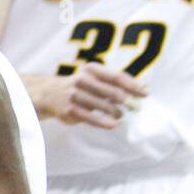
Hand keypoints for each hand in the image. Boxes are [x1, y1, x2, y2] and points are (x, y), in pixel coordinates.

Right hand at [32, 67, 146, 128]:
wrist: (48, 93)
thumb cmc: (79, 87)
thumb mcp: (95, 79)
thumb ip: (116, 83)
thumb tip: (145, 86)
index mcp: (91, 70)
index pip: (117, 77)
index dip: (133, 86)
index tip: (145, 93)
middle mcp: (83, 80)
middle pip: (113, 92)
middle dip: (129, 101)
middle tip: (137, 108)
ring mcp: (75, 95)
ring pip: (105, 106)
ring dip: (117, 112)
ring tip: (121, 115)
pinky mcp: (70, 110)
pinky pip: (92, 118)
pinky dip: (106, 122)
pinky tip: (114, 124)